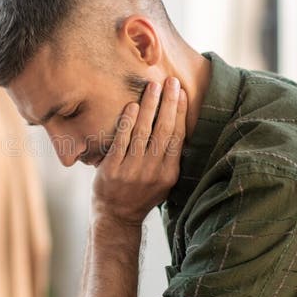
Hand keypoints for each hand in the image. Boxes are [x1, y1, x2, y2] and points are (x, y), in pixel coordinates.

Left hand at [92, 77, 186, 226]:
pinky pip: (122, 140)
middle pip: (164, 130)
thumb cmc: (142, 193)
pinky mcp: (113, 169)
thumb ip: (170, 157)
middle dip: (168, 103)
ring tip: (152, 86)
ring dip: (149, 106)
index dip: (180, 112)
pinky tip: (131, 105)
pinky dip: (128, 121)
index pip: (178, 136)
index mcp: (170, 173)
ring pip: (143, 132)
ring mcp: (133, 170)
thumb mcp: (164, 180)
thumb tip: (178, 124)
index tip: (182, 92)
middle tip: (170, 80)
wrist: (117, 216)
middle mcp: (154, 171)